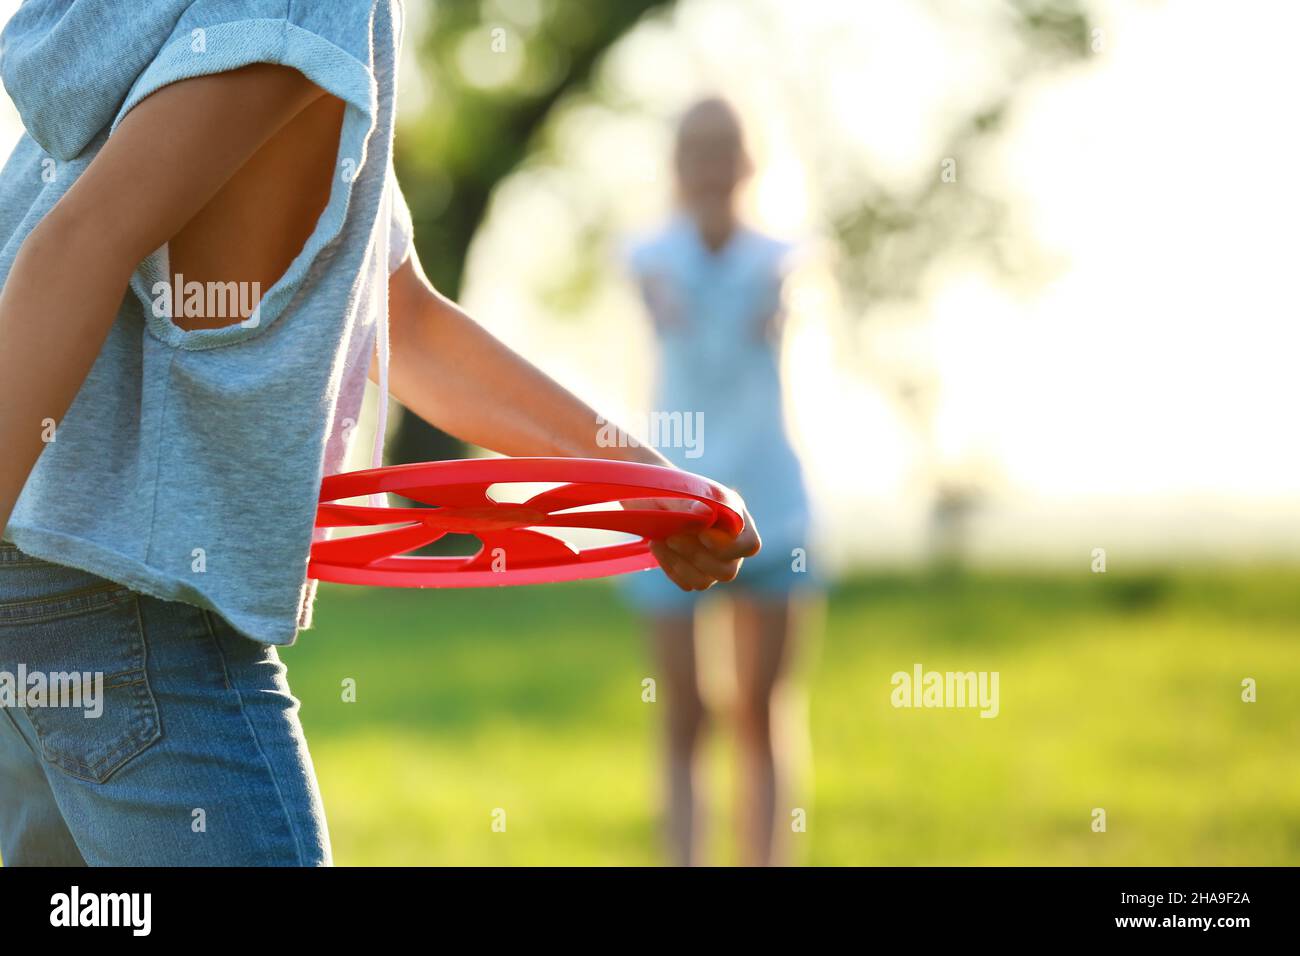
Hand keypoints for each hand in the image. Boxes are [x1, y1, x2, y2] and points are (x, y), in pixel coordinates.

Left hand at [646, 497, 761, 591]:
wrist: (658, 499)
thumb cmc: (675, 490)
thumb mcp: (679, 491)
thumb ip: (690, 501)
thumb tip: (704, 513)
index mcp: (737, 520)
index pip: (749, 545)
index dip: (727, 546)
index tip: (702, 534)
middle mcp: (732, 547)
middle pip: (728, 570)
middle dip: (696, 555)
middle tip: (672, 537)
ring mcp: (715, 564)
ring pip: (705, 581)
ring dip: (680, 562)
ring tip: (661, 540)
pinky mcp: (696, 574)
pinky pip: (687, 583)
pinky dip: (670, 567)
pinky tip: (659, 546)